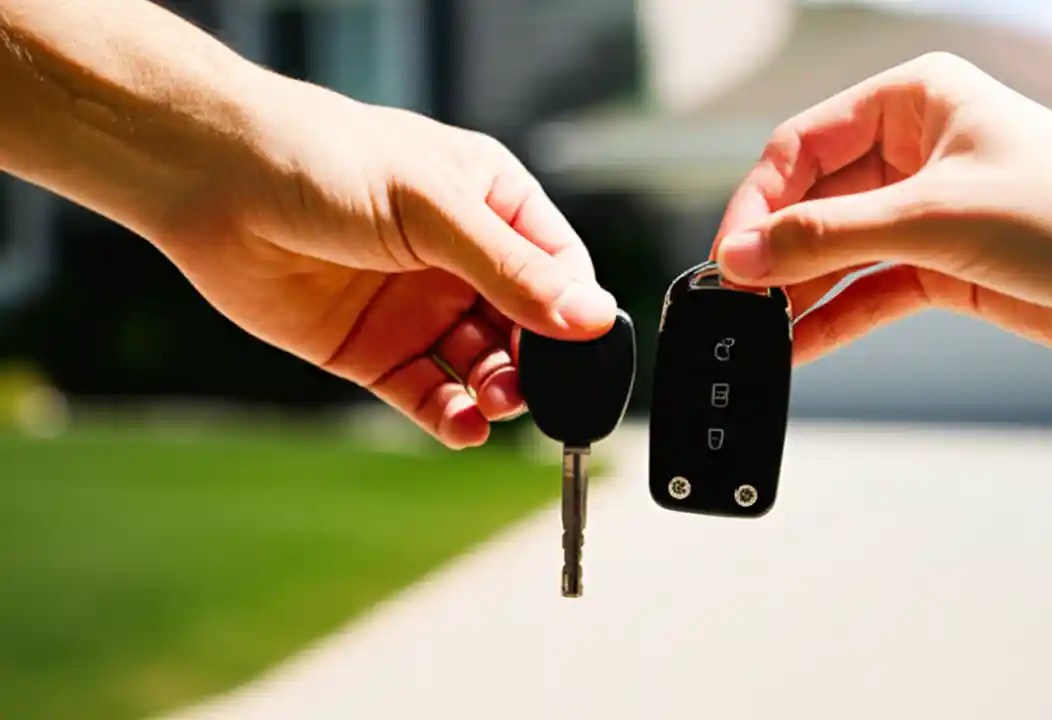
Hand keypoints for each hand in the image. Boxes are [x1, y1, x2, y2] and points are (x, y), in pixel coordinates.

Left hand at [154, 76, 615, 447]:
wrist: (214, 181)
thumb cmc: (323, 159)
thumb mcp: (434, 209)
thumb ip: (512, 271)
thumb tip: (589, 317)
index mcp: (490, 204)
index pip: (557, 269)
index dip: (572, 312)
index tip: (580, 348)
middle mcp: (460, 259)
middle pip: (525, 329)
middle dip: (534, 363)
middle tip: (527, 388)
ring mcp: (417, 307)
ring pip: (480, 367)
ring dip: (496, 392)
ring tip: (492, 403)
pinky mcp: (373, 350)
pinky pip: (427, 394)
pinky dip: (448, 417)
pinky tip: (461, 426)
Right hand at [713, 53, 1051, 399]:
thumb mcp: (936, 217)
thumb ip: (830, 237)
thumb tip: (743, 255)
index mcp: (914, 100)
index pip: (801, 147)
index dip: (758, 203)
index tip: (730, 257)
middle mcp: (916, 150)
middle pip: (813, 201)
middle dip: (776, 253)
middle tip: (737, 302)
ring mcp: (928, 210)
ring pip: (838, 251)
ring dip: (801, 292)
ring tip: (760, 334)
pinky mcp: (945, 265)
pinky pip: (870, 290)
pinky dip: (836, 318)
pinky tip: (801, 347)